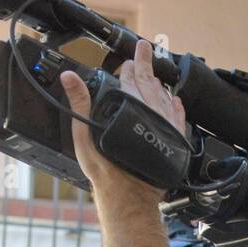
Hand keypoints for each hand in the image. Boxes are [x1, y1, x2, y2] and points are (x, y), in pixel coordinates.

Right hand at [61, 39, 186, 196]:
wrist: (128, 197)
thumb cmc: (106, 171)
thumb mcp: (85, 134)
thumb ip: (79, 103)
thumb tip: (69, 77)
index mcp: (129, 110)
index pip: (130, 80)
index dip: (129, 68)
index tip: (129, 58)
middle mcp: (150, 116)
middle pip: (149, 84)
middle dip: (146, 65)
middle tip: (145, 49)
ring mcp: (164, 129)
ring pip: (164, 100)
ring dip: (159, 85)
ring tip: (155, 76)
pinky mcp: (173, 144)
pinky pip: (178, 121)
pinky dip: (176, 109)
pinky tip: (175, 101)